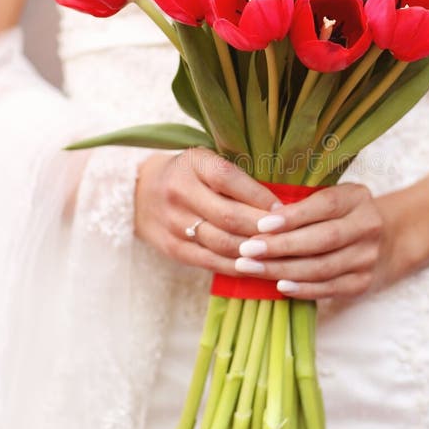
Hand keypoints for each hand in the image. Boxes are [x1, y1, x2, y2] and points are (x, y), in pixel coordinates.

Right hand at [134, 148, 279, 272]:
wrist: (139, 194)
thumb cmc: (189, 174)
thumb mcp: (207, 161)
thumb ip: (237, 175)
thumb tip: (282, 200)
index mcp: (193, 164)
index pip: (230, 180)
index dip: (260, 197)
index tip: (285, 209)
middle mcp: (180, 192)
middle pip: (229, 216)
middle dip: (263, 228)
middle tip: (289, 235)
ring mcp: (175, 223)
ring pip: (224, 243)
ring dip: (255, 251)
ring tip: (280, 253)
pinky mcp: (174, 249)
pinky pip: (212, 262)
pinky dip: (240, 267)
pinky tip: (260, 267)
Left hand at [234, 182, 389, 301]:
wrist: (382, 240)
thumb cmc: (336, 214)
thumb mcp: (327, 197)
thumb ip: (300, 201)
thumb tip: (258, 214)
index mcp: (357, 197)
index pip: (325, 205)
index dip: (294, 216)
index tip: (261, 224)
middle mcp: (368, 226)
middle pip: (323, 239)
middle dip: (281, 246)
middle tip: (247, 249)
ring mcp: (367, 257)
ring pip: (322, 267)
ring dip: (283, 269)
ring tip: (251, 268)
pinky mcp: (362, 282)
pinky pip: (329, 288)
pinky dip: (303, 289)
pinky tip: (279, 286)